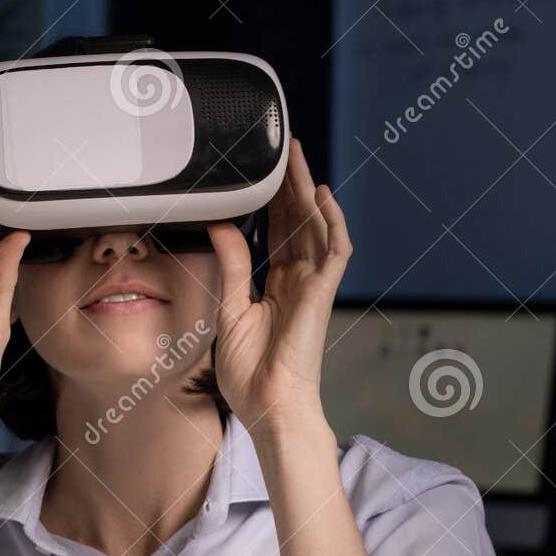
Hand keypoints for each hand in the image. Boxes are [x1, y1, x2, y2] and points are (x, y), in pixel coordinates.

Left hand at [207, 139, 350, 435]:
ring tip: (298, 157)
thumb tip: (220, 227)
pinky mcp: (322, 294)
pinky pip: (335, 250)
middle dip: (292, 184)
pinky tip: (322, 195)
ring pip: (317, 227)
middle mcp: (299, 281)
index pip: (277, 232)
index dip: (273, 201)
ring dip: (309, 191)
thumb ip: (231, 266)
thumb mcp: (230, 310)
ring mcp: (313, 286)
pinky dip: (332, 221)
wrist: (268, 407)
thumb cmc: (251, 374)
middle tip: (284, 148)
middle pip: (298, 221)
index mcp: (278, 286)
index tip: (264, 173)